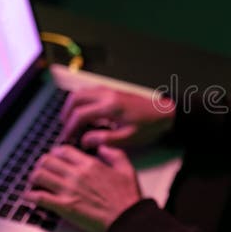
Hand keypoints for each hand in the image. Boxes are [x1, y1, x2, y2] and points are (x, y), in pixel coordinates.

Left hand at [24, 145, 141, 231]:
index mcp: (90, 164)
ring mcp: (68, 190)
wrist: (127, 219)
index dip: (56, 152)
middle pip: (47, 161)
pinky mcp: (64, 207)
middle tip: (42, 168)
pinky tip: (30, 196)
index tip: (55, 156)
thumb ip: (114, 153)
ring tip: (34, 181)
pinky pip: (39, 198)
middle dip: (42, 163)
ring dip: (34, 178)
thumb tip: (102, 147)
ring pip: (39, 176)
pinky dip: (30, 196)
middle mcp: (76, 175)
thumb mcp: (127, 169)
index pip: (63, 150)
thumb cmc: (127, 198)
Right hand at [59, 86, 174, 148]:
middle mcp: (107, 94)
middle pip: (75, 98)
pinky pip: (90, 91)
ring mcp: (109, 90)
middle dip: (66, 114)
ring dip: (72, 106)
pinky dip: (82, 101)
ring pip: (81, 92)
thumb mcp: (128, 138)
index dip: (69, 128)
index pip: (79, 114)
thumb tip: (83, 141)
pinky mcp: (112, 91)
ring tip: (72, 122)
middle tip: (66, 129)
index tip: (66, 139)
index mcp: (110, 107)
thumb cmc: (148, 127)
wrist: (164, 113)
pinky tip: (86, 115)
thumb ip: (104, 139)